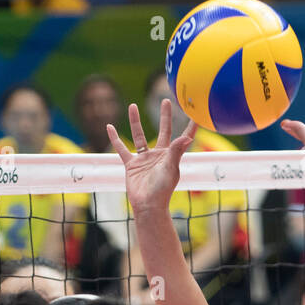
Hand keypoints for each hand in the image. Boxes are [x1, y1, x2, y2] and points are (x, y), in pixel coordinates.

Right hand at [108, 100, 194, 215]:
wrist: (147, 204)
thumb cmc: (162, 189)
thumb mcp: (171, 168)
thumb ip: (177, 151)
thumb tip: (188, 137)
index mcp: (172, 156)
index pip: (183, 137)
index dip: (190, 126)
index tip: (195, 113)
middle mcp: (159, 155)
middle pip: (163, 130)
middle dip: (165, 116)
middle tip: (166, 100)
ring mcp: (144, 159)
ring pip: (138, 135)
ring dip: (135, 121)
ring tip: (132, 106)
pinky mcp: (131, 165)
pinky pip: (121, 149)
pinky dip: (115, 138)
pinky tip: (109, 126)